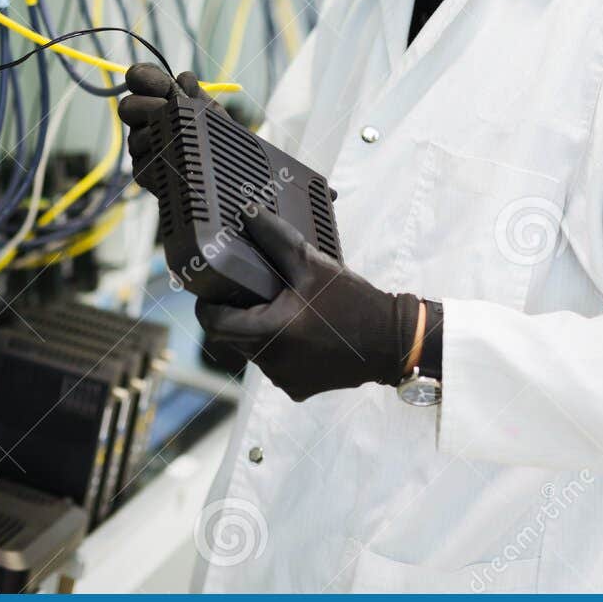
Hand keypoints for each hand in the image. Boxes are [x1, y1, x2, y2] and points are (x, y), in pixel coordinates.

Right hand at [118, 63, 224, 192]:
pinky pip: (144, 166)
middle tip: (167, 111)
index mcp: (156, 97)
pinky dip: (162, 162)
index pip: (139, 79)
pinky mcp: (144, 171)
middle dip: (146, 106)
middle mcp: (144, 119)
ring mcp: (141, 146)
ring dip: (157, 136)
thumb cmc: (214, 136)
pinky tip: (177, 162)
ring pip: (135, 139)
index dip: (144, 77)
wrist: (223, 168)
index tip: (162, 85)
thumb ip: (196, 95)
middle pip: (127, 107)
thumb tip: (184, 79)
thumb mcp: (212, 112)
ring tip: (179, 139)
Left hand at [197, 206, 422, 401]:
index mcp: (270, 334)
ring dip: (260, 330)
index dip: (208, 305)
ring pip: (255, 351)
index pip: (214, 323)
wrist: (393, 341)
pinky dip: (280, 347)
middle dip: (239, 313)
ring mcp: (286, 380)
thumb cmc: (353, 303)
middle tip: (255, 290)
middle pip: (234, 337)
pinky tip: (299, 330)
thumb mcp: (313, 265)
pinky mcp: (299, 389)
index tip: (215, 289)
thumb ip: (276, 238)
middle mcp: (273, 363)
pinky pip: (276, 365)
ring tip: (282, 307)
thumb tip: (248, 212)